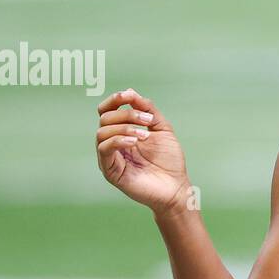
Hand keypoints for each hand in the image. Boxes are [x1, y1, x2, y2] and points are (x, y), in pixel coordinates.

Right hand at [95, 89, 189, 214]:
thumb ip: (148, 110)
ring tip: (145, 135)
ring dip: (124, 127)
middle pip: (105, 118)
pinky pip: (104, 149)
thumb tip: (130, 91)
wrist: (176, 187)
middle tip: (148, 121)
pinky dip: (118, 140)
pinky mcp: (110, 171)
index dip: (114, 100)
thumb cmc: (169, 160)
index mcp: (122, 132)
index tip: (128, 96)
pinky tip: (134, 141)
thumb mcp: (162, 128)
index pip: (107, 111)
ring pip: (102, 132)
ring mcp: (110, 157)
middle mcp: (113, 143)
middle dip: (127, 114)